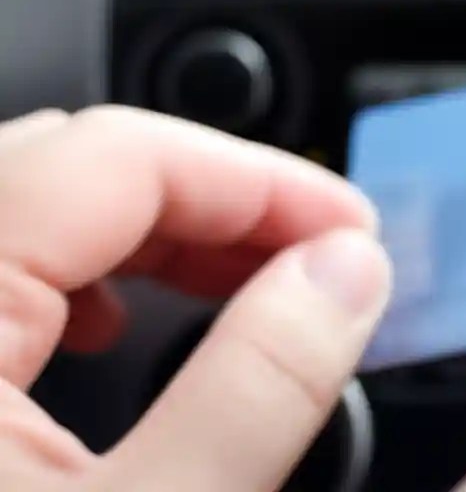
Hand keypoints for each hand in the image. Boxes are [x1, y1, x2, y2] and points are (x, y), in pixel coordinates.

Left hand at [0, 106, 390, 490]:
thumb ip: (257, 388)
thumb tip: (346, 272)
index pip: (115, 155)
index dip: (259, 179)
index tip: (351, 228)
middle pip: (73, 164)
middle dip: (217, 199)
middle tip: (317, 256)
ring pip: (37, 206)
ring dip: (159, 231)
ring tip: (247, 285)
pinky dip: (84, 273)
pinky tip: (121, 327)